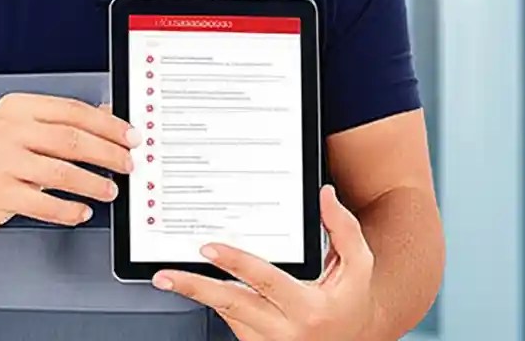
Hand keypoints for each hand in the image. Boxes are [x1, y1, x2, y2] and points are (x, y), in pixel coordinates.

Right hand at [0, 93, 139, 237]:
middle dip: (108, 154)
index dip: (107, 124)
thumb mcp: (16, 129)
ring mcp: (3, 162)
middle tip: (127, 164)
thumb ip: (59, 122)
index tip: (129, 136)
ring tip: (108, 190)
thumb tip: (107, 113)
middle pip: (73, 139)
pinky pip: (45, 204)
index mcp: (17, 109)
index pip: (73, 111)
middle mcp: (9, 131)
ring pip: (63, 172)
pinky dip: (69, 210)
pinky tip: (81, 211)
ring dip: (93, 184)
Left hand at [152, 185, 377, 340]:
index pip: (263, 281)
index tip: (208, 248)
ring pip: (227, 314)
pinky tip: (205, 285)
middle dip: (194, 288)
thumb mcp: (358, 267)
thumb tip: (325, 196)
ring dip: (199, 293)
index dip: (234, 262)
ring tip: (169, 277)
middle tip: (165, 275)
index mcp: (307, 308)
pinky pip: (231, 322)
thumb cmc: (350, 303)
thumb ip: (343, 230)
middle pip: (231, 305)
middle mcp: (285, 331)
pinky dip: (218, 301)